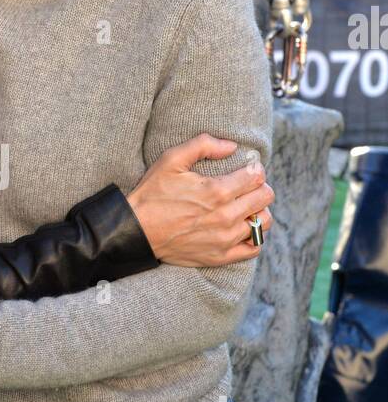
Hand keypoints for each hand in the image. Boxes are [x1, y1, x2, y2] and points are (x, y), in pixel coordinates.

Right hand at [126, 135, 274, 266]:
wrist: (136, 231)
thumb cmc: (152, 194)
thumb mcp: (171, 160)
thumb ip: (203, 145)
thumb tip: (232, 146)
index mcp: (216, 191)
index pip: (256, 177)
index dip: (255, 168)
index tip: (247, 168)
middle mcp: (225, 217)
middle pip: (264, 198)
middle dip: (259, 187)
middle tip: (246, 186)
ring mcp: (224, 239)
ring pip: (263, 223)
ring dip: (259, 211)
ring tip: (246, 207)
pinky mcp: (219, 256)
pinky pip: (253, 248)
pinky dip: (253, 236)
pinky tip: (242, 227)